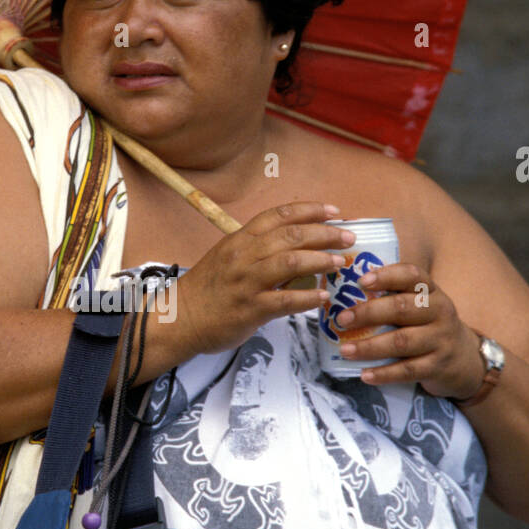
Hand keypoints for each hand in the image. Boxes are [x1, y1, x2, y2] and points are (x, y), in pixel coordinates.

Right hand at [175, 202, 355, 354]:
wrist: (180, 318)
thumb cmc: (208, 289)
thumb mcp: (229, 257)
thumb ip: (258, 250)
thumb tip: (296, 246)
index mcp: (240, 239)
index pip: (279, 215)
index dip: (310, 210)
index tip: (335, 212)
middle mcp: (243, 256)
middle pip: (290, 235)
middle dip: (325, 234)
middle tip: (348, 237)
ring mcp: (246, 282)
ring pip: (290, 262)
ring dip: (320, 260)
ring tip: (340, 263)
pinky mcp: (249, 309)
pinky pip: (284, 301)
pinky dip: (307, 298)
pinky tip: (323, 297)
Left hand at [333, 262, 486, 397]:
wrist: (465, 359)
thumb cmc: (428, 326)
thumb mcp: (420, 306)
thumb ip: (392, 297)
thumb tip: (342, 293)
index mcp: (431, 292)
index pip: (412, 275)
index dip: (387, 275)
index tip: (362, 280)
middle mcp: (439, 311)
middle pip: (403, 308)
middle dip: (369, 313)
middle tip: (342, 319)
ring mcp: (440, 339)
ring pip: (402, 341)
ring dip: (370, 346)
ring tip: (345, 350)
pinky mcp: (438, 366)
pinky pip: (408, 370)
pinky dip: (384, 373)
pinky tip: (364, 374)